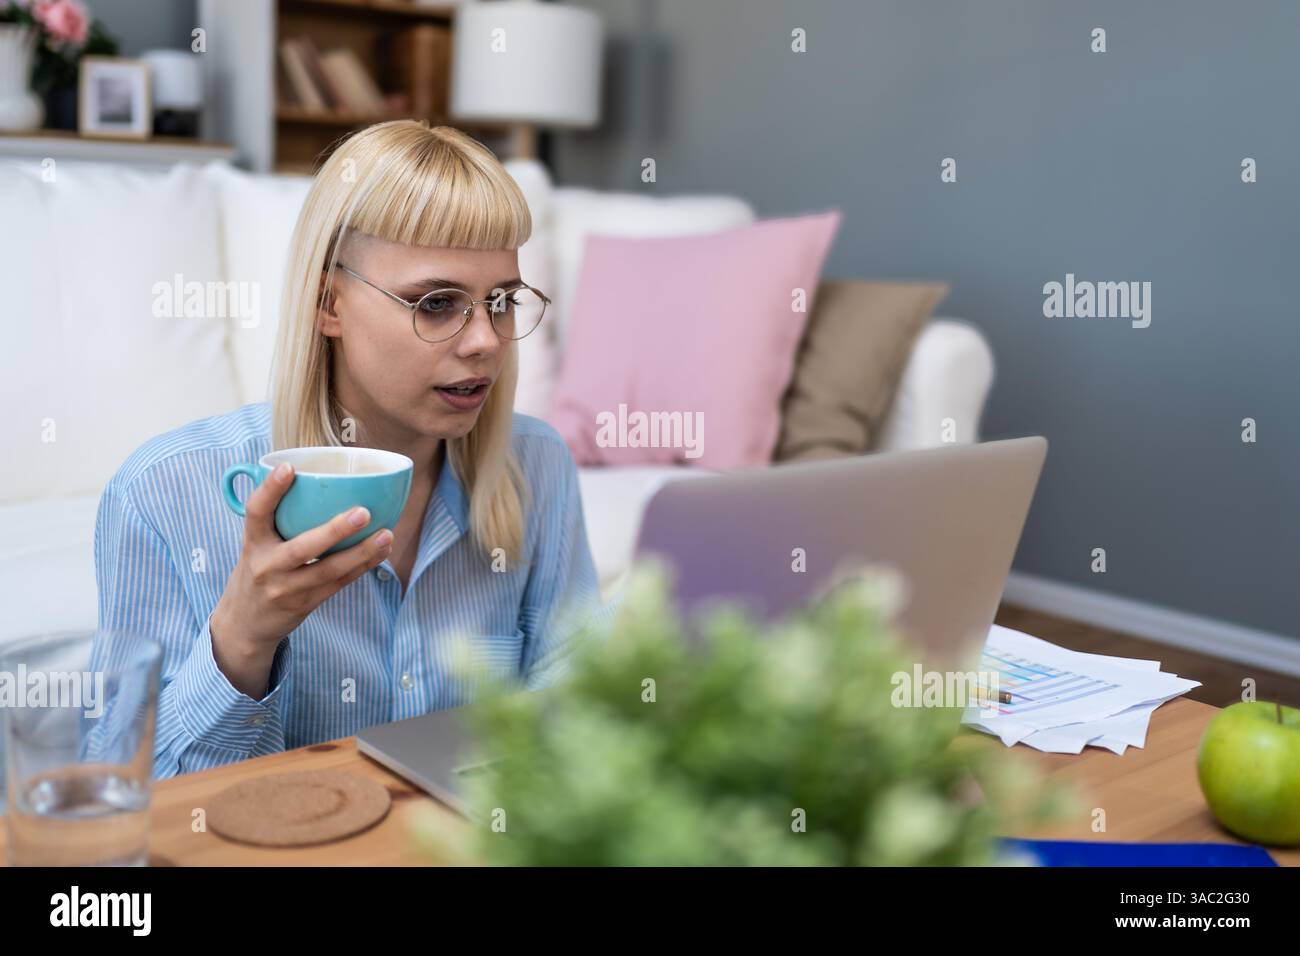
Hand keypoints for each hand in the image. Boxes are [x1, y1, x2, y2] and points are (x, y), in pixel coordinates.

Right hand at [210, 462, 392, 696]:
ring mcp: (286, 588)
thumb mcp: (256, 544)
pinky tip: (382, 551)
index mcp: (253, 542)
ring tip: (386, 534)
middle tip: (364, 512)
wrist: (244, 623)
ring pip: (328, 570)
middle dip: (334, 531)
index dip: (270, 490)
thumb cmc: (259, 570)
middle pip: (302, 548)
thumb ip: (278, 520)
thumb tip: (318, 481)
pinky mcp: (304, 604)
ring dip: (361, 552)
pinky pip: (338, 583)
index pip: (256, 512)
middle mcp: (266, 565)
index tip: (289, 468)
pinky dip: (362, 567)